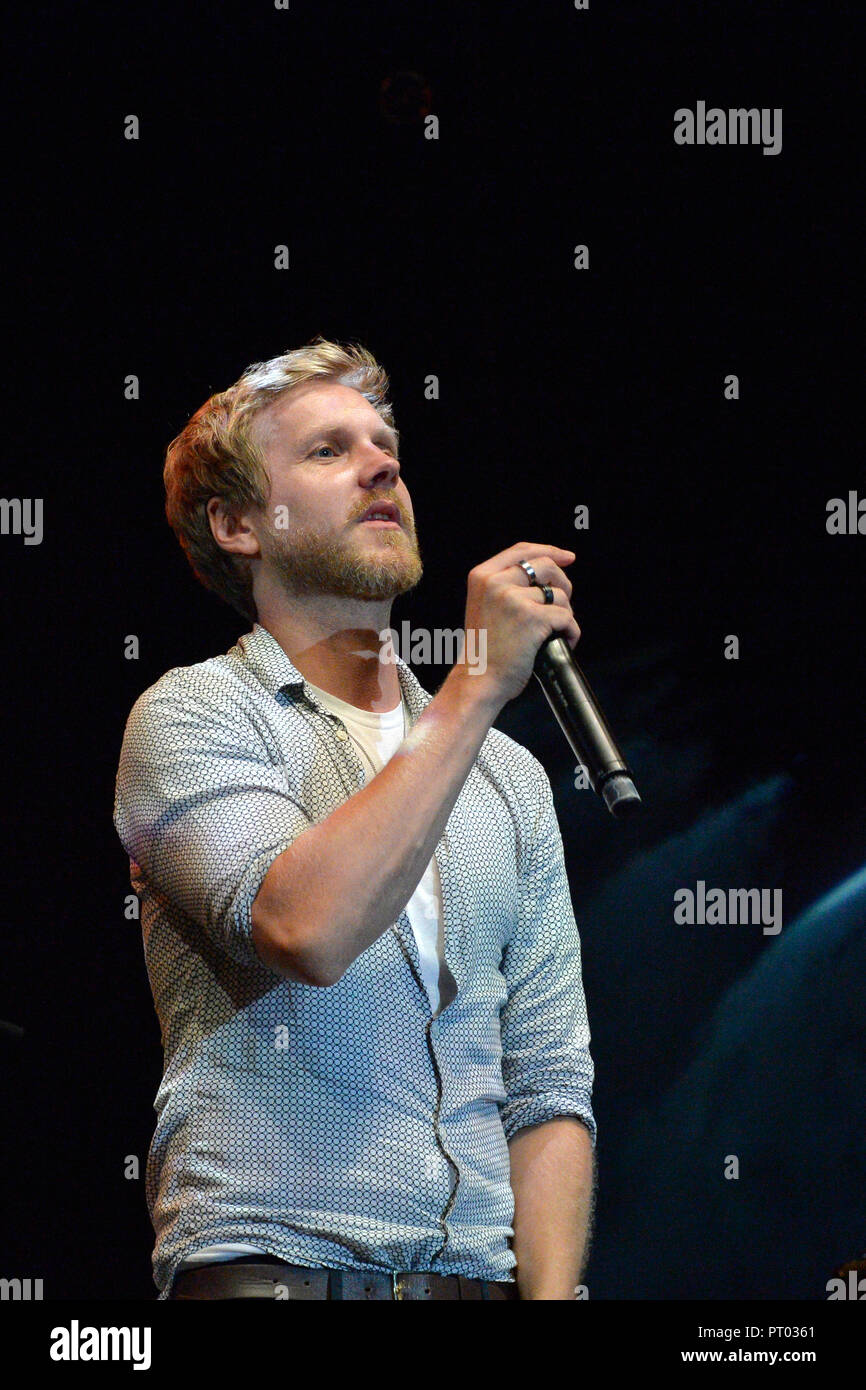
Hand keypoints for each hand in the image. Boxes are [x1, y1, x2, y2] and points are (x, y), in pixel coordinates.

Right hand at [452, 541, 580, 710]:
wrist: (478, 680)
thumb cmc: (485, 650)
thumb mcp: (486, 606)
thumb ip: (506, 586)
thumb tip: (547, 573)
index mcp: (482, 576)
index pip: (521, 550)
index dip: (549, 550)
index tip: (568, 557)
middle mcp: (495, 582)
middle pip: (546, 566)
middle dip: (563, 583)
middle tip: (564, 603)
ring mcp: (513, 599)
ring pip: (560, 594)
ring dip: (566, 614)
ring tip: (557, 632)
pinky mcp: (532, 618)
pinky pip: (566, 617)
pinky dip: (571, 632)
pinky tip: (564, 642)